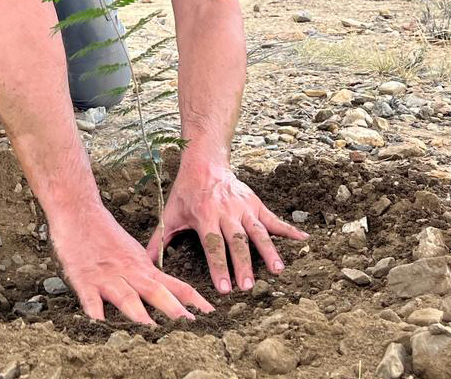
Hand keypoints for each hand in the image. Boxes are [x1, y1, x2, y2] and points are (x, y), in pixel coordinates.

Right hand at [50, 203, 214, 325]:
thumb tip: (165, 296)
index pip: (176, 285)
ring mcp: (107, 277)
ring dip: (140, 315)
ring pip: (127, 298)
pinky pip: (91, 301)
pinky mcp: (84, 280)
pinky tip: (100, 327)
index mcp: (144, 267)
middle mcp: (129, 273)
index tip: (211, 315)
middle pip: (156, 292)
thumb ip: (146, 274)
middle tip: (191, 327)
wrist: (78, 210)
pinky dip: (96, 314)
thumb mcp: (132, 252)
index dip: (194, 301)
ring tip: (153, 332)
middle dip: (174, 311)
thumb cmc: (104, 233)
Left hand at [145, 160, 307, 293]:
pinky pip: (274, 218)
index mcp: (205, 216)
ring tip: (277, 271)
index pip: (213, 245)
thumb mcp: (169, 214)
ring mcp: (244, 207)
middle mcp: (227, 212)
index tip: (225, 288)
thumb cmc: (186, 192)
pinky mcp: (256, 203)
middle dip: (243, 265)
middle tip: (249, 287)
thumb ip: (159, 240)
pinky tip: (305, 239)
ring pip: (258, 232)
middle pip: (237, 242)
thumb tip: (145, 263)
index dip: (219, 267)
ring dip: (268, 251)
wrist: (205, 162)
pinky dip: (289, 229)